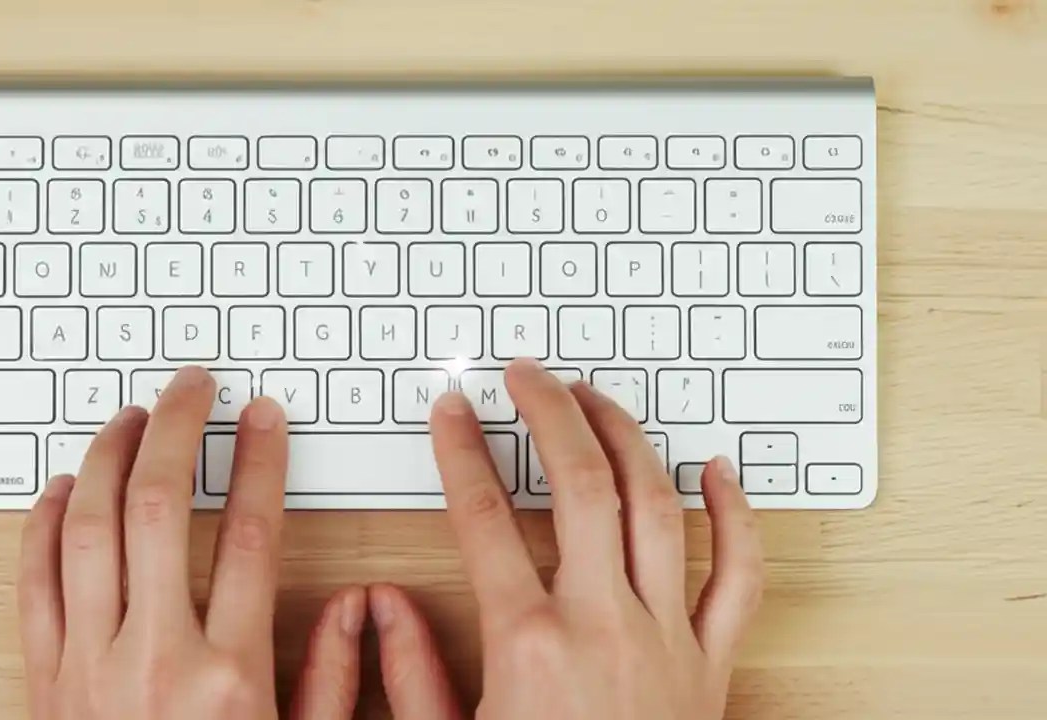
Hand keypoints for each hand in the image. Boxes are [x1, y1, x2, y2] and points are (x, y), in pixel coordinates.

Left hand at [17, 366, 368, 719]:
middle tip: (191, 388)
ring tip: (131, 418)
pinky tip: (61, 489)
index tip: (263, 419)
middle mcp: (154, 658)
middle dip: (178, 429)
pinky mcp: (43, 679)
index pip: (252, 535)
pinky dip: (41, 526)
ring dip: (108, 458)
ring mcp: (89, 665)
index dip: (260, 462)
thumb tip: (361, 607)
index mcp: (231, 676)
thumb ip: (332, 678)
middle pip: (160, 508)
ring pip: (89, 529)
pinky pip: (32, 583)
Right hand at [393, 359, 764, 718]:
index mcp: (527, 646)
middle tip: (526, 375)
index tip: (451, 412)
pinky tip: (717, 470)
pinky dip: (735, 514)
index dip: (460, 450)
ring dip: (626, 438)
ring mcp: (666, 639)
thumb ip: (410, 672)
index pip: (483, 515)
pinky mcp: (712, 663)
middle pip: (580, 483)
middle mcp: (602, 627)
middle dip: (549, 411)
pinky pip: (739, 574)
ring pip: (656, 506)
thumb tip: (380, 604)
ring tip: (596, 399)